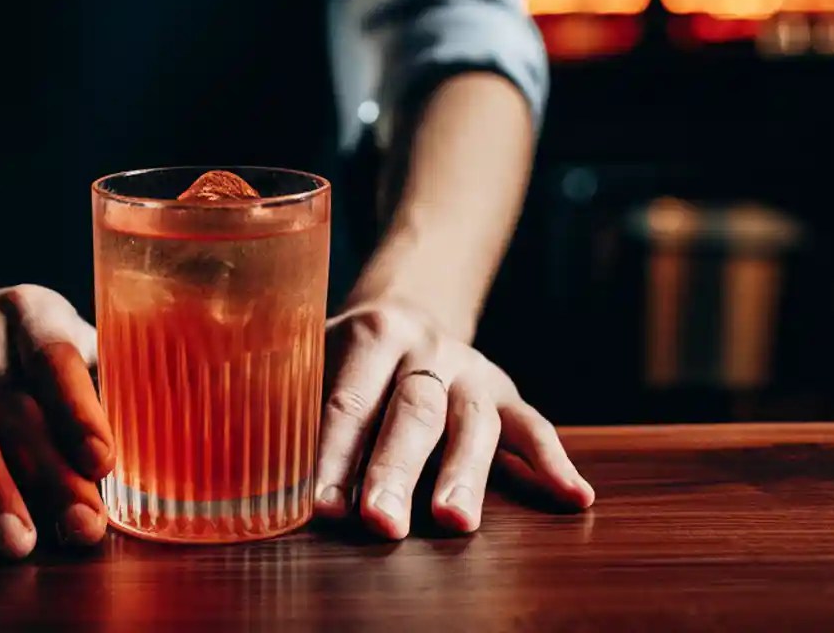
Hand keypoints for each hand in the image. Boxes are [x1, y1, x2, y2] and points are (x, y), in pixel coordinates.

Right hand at [0, 284, 114, 557]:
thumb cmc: (21, 341)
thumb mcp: (62, 333)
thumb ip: (101, 376)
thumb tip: (158, 437)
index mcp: (25, 309)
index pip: (52, 355)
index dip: (78, 409)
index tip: (103, 459)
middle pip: (12, 409)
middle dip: (50, 474)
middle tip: (82, 526)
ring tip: (17, 543)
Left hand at [313, 302, 593, 537]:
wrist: (406, 313)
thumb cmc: (344, 355)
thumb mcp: (312, 353)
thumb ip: (292, 398)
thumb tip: (259, 470)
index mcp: (370, 335)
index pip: (348, 401)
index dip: (332, 455)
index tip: (321, 507)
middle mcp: (426, 349)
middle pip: (412, 412)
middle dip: (394, 470)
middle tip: (380, 522)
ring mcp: (471, 371)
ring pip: (472, 423)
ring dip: (463, 474)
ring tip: (454, 522)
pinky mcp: (504, 393)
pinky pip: (534, 425)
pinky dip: (554, 461)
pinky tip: (574, 497)